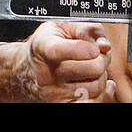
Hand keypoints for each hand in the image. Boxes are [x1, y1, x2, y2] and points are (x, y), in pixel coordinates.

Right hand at [0, 21, 114, 102]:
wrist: (27, 70)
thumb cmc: (49, 43)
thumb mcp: (62, 26)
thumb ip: (87, 28)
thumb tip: (104, 46)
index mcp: (44, 46)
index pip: (60, 51)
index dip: (85, 48)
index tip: (94, 46)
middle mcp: (47, 73)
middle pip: (92, 69)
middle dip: (102, 59)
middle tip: (98, 55)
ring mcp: (54, 93)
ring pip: (96, 87)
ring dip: (101, 76)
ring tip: (92, 68)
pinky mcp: (60, 105)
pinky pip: (90, 104)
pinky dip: (99, 94)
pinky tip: (95, 82)